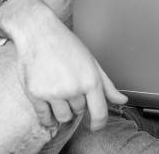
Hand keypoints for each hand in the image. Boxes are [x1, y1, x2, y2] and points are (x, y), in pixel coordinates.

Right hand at [0, 0, 127, 129]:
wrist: (38, 32)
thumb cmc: (65, 44)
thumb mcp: (91, 61)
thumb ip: (107, 85)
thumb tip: (122, 100)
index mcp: (91, 80)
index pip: (99, 112)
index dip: (99, 123)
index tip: (96, 126)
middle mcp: (74, 88)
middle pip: (79, 112)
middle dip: (77, 102)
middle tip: (69, 85)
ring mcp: (54, 93)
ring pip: (62, 117)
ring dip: (62, 110)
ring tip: (58, 92)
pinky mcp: (36, 94)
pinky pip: (44, 117)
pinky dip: (46, 117)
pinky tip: (48, 108)